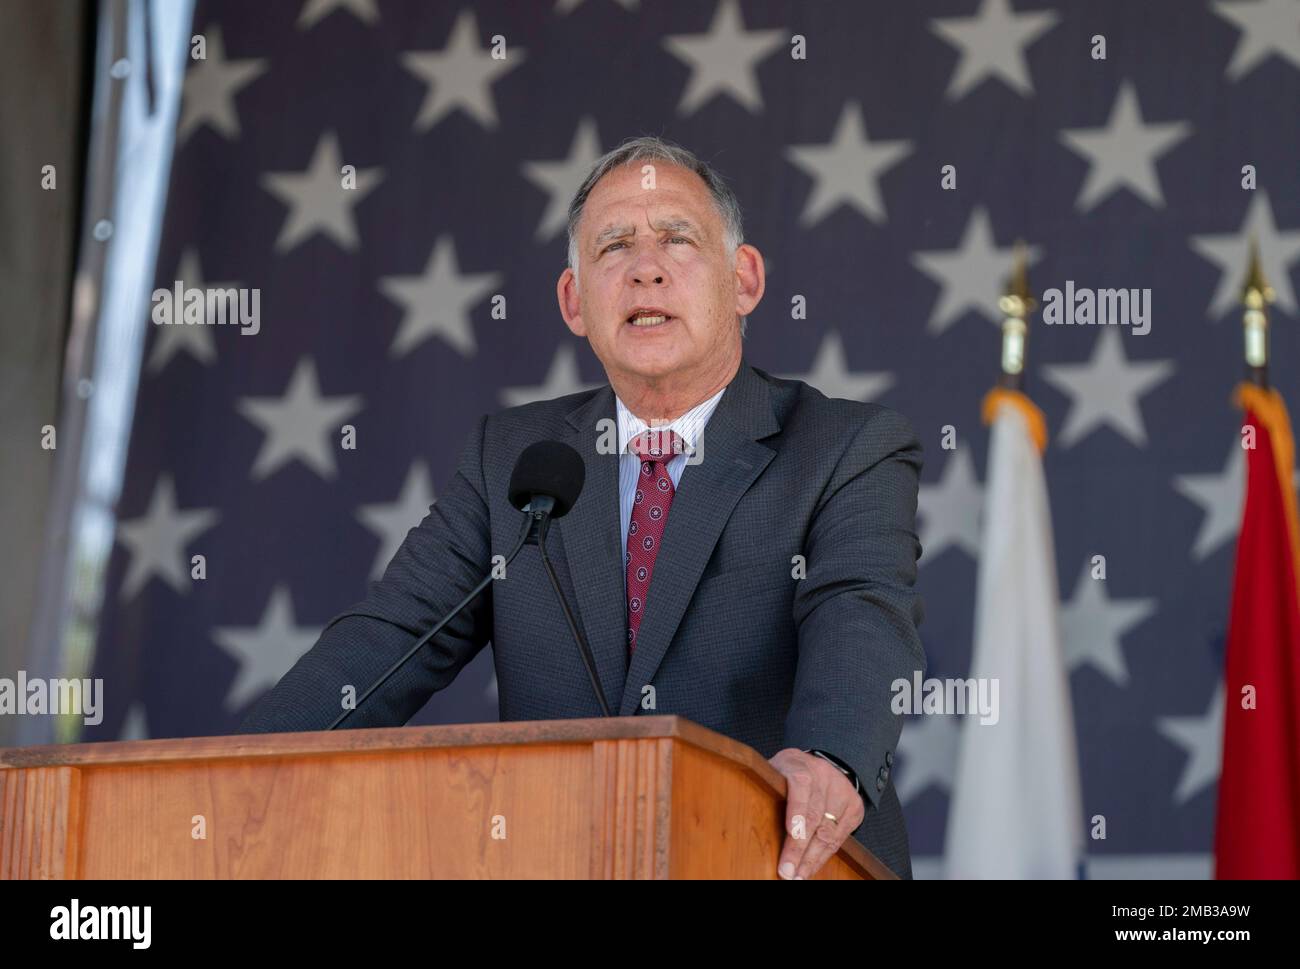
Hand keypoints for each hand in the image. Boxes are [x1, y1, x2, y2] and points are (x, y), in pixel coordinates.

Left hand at [768, 747, 864, 879]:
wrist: (819, 765)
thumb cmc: (787, 775)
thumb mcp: (772, 774)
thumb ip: (767, 792)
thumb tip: (750, 827)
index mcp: (798, 764)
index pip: (800, 785)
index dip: (796, 810)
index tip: (790, 833)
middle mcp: (823, 775)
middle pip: (814, 815)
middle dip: (800, 848)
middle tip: (787, 871)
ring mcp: (842, 791)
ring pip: (828, 831)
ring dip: (812, 858)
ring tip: (799, 875)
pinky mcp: (854, 807)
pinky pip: (839, 837)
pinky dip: (824, 855)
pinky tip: (812, 867)